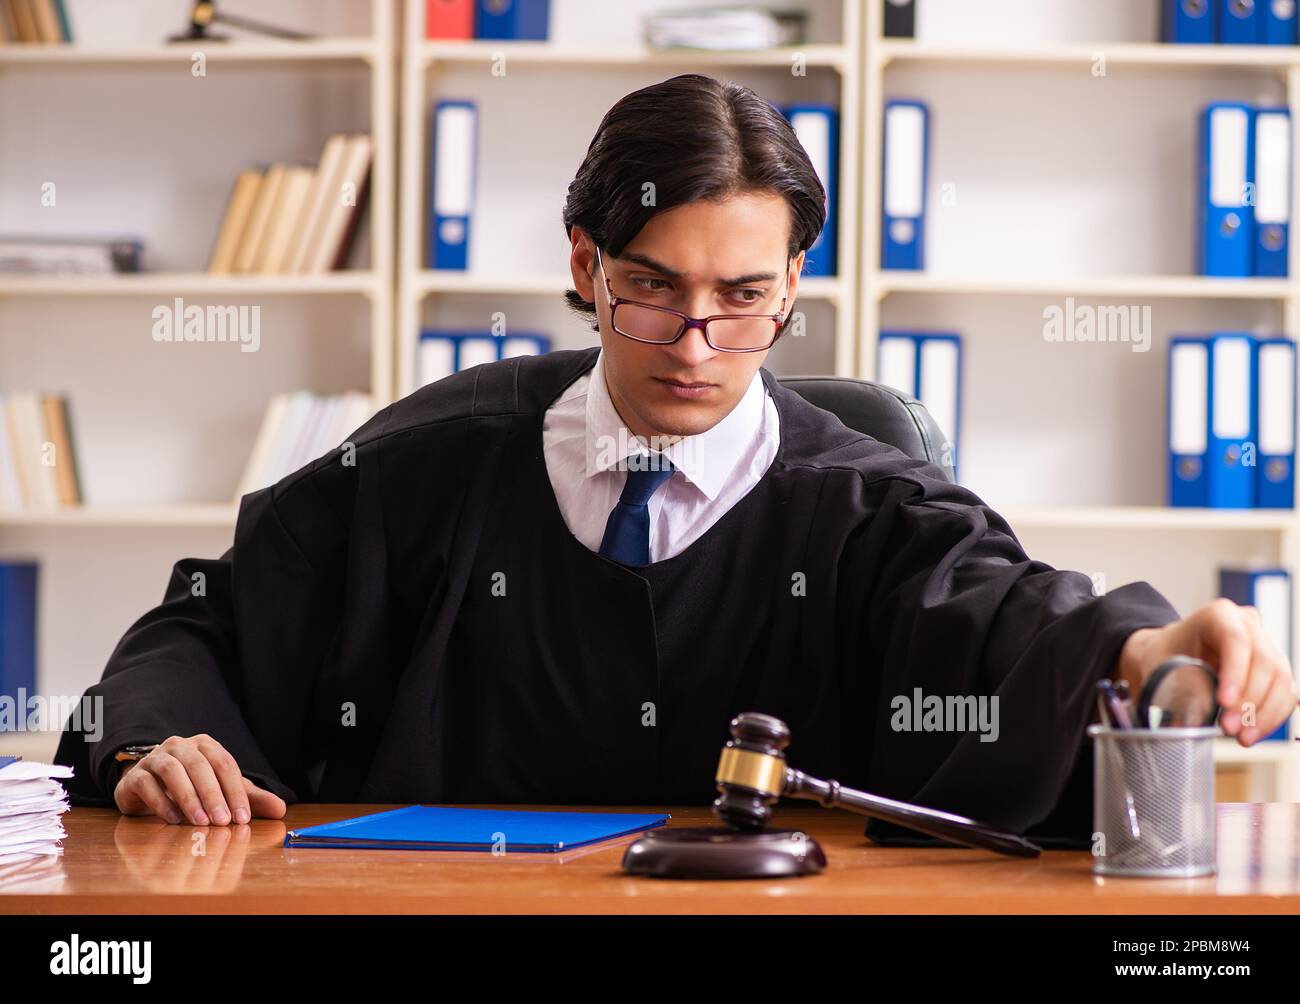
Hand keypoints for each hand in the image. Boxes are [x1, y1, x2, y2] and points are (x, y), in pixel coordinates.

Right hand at [113, 734, 286, 824]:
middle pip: (200, 765)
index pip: (224, 764)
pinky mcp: (134, 776)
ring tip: (200, 822)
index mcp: (205, 745)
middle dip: (214, 795)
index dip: (235, 791)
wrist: (146, 788)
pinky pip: (146, 784)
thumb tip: (281, 809)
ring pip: (172, 771)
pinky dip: (161, 802)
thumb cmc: (192, 787)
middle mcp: (180, 746)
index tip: (242, 818)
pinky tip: (174, 820)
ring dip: (189, 797)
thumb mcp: (223, 791)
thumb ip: (250, 799)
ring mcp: (154, 758)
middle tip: (223, 822)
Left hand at [1116, 599, 1298, 744]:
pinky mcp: (1275, 670)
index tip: (1224, 702)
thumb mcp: (1159, 665)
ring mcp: (1266, 646)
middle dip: (1249, 700)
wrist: (1170, 654)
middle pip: (1264, 661)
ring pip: (1281, 680)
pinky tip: (1252, 733)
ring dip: (1264, 714)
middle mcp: (1249, 625)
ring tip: (1241, 737)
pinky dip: (1272, 717)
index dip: (1235, 673)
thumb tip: (1190, 721)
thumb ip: (1177, 687)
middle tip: (1228, 727)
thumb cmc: (1163, 655)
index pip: (1235, 640)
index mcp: (1218, 615)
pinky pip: (1285, 694)